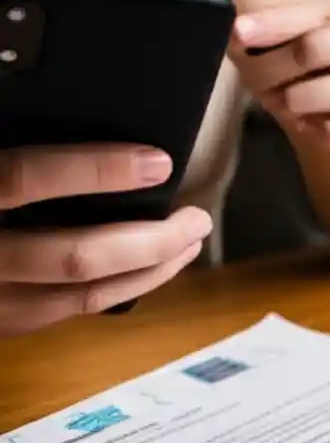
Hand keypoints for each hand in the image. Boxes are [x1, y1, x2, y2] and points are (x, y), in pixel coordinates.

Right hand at [0, 145, 211, 336]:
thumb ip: (21, 160)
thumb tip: (85, 120)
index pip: (27, 179)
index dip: (95, 170)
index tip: (159, 164)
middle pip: (75, 258)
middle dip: (151, 241)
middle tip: (198, 219)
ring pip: (84, 295)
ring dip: (150, 272)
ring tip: (190, 244)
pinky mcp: (3, 322)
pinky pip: (71, 310)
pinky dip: (122, 289)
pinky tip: (152, 270)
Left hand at [233, 0, 329, 151]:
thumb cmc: (315, 51)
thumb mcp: (298, 29)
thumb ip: (275, 26)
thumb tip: (240, 32)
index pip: (324, 13)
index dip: (278, 24)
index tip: (239, 34)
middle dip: (304, 61)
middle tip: (267, 78)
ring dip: (317, 97)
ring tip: (285, 103)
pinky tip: (306, 127)